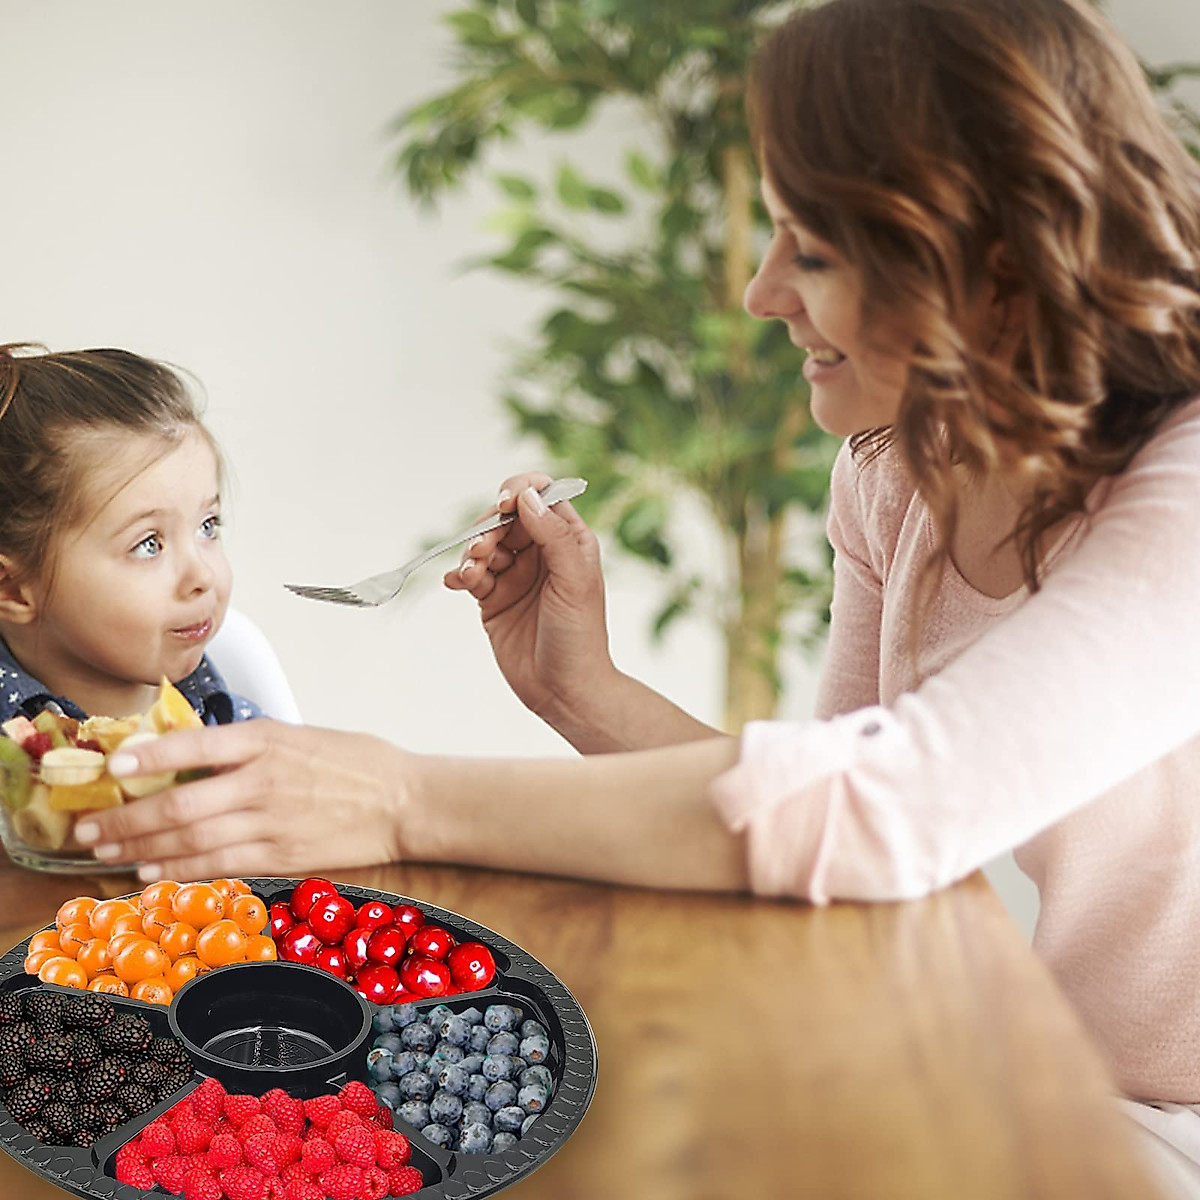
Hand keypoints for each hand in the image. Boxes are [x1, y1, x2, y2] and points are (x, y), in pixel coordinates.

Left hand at [73, 721, 408, 882]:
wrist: (405, 800)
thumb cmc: (359, 763)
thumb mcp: (302, 735)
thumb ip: (251, 747)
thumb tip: (198, 756)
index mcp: (267, 740)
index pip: (193, 745)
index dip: (147, 757)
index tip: (113, 766)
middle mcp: (262, 780)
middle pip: (178, 802)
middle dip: (126, 818)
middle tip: (90, 828)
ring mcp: (270, 821)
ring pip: (190, 838)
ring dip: (143, 847)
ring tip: (109, 853)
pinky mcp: (281, 855)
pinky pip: (220, 863)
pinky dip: (182, 868)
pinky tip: (155, 870)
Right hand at [443, 472, 616, 732]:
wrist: (563, 690)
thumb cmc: (580, 636)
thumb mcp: (574, 580)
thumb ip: (553, 535)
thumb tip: (528, 496)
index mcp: (569, 541)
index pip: (541, 497)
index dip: (520, 492)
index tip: (504, 504)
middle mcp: (541, 553)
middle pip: (505, 518)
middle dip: (489, 527)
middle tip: (484, 549)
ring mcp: (515, 575)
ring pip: (484, 544)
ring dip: (472, 552)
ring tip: (473, 573)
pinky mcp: (493, 598)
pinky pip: (470, 574)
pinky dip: (460, 574)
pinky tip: (457, 583)